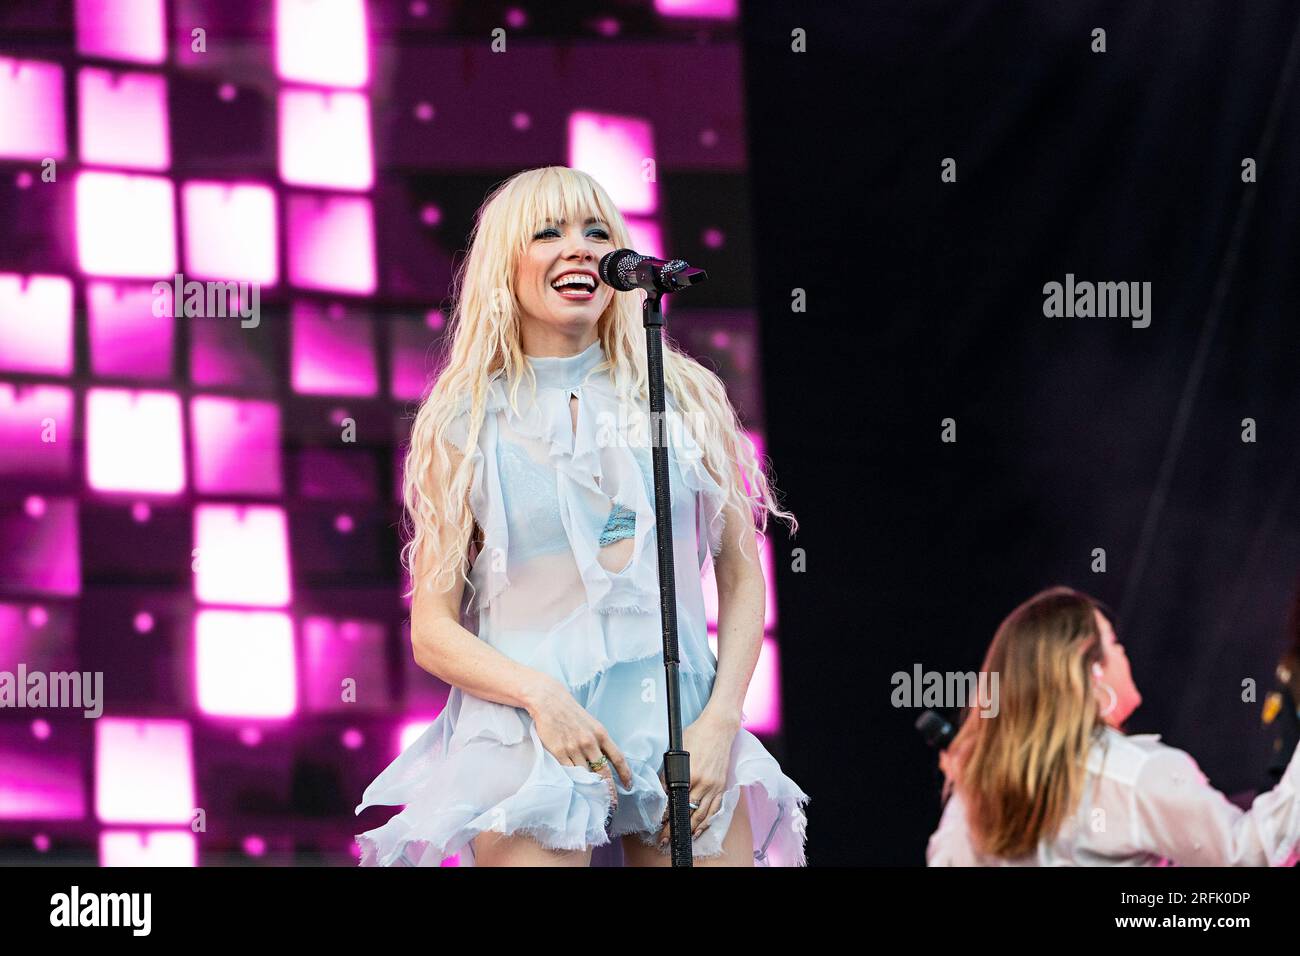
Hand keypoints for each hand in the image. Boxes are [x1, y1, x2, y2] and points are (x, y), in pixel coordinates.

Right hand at [529, 678, 632, 812]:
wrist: (549, 702)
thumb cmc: (571, 714)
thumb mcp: (592, 724)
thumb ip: (599, 742)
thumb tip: (606, 761)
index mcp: (601, 734)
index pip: (618, 758)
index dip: (625, 774)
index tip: (629, 786)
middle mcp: (590, 742)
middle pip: (604, 773)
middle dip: (609, 791)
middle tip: (612, 804)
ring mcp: (574, 748)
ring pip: (586, 775)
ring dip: (591, 790)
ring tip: (594, 801)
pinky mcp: (559, 752)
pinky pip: (569, 772)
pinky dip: (575, 782)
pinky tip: (578, 790)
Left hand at [656, 709, 739, 846]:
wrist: (719, 728)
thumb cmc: (696, 735)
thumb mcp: (677, 751)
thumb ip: (669, 773)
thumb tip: (661, 790)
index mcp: (690, 774)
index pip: (674, 800)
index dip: (665, 814)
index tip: (657, 823)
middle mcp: (703, 783)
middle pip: (687, 812)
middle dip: (674, 827)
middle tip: (664, 838)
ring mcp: (714, 786)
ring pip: (701, 815)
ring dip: (690, 829)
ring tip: (680, 837)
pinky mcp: (722, 786)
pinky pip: (714, 810)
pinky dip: (706, 822)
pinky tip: (699, 829)